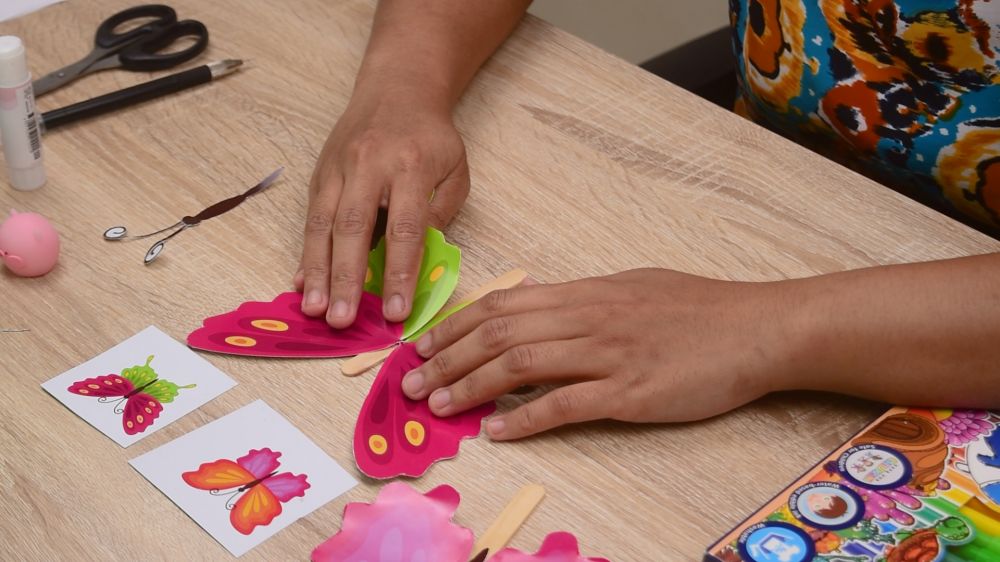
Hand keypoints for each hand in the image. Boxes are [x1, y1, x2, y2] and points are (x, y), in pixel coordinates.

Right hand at [295, 94, 469, 326]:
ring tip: (313, 309)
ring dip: (316, 271)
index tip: (397, 311)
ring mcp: (338, 169)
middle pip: (354, 229)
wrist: (397, 88)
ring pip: (322, 225)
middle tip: (341, 320)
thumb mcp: (455, 170)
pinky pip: (310, 217)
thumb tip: (418, 262)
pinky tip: (300, 282)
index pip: (404, 228)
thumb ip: (440, 214)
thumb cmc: (431, 137)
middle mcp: (368, 166)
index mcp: (410, 167)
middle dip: (346, 279)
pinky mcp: (320, 173)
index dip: (399, 273)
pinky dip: (305, 252)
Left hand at [401, 269, 798, 439]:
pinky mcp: (631, 392)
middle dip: (447, 358)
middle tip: (411, 382)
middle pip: (499, 333)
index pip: (503, 303)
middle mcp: (588, 318)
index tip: (423, 344)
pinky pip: (566, 404)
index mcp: (586, 292)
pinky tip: (497, 432)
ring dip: (471, 386)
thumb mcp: (632, 286)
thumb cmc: (698, 309)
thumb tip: (533, 300)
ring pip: (521, 365)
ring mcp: (609, 354)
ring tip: (438, 405)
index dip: (456, 324)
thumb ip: (580, 297)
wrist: (757, 328)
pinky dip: (525, 418)